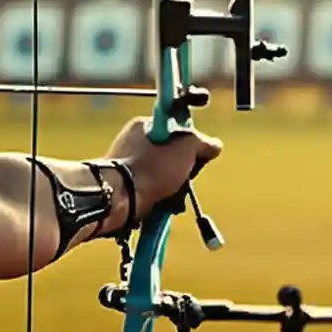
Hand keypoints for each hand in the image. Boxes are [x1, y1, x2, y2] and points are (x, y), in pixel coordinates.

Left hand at [105, 117, 222, 211]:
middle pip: (169, 156)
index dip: (190, 144)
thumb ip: (202, 143)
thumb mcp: (187, 148)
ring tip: (173, 199)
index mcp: (143, 126)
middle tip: (184, 181)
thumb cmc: (151, 168)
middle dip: (181, 173)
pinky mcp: (123, 187)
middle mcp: (131, 142)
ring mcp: (125, 166)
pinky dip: (159, 201)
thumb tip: (213, 146)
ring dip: (173, 191)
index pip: (176, 130)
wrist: (119, 198)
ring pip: (161, 177)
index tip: (194, 157)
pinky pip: (149, 192)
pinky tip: (161, 206)